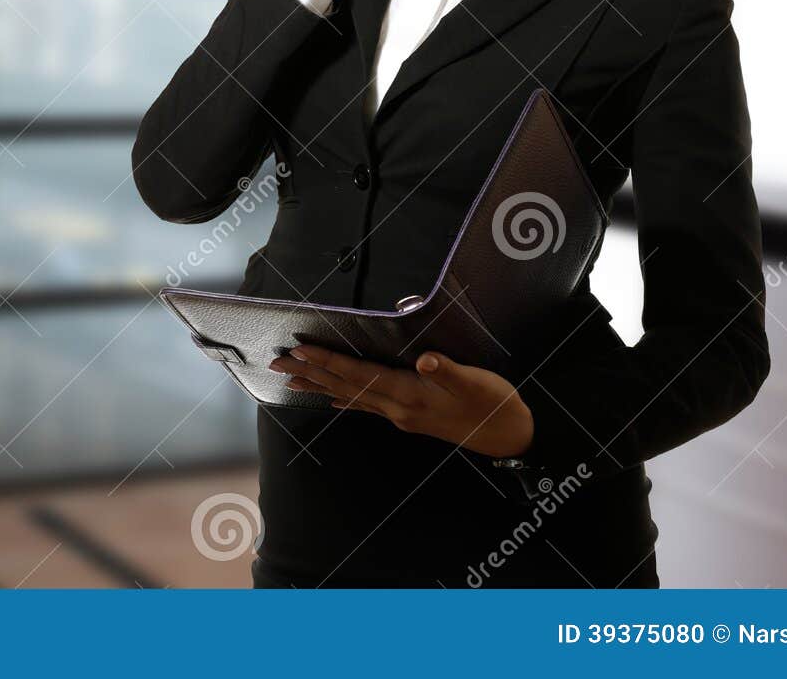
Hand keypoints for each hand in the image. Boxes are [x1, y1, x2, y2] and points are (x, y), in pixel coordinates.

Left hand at [268, 345, 534, 459]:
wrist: (509, 436)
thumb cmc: (493, 403)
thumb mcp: (474, 382)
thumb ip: (447, 370)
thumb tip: (424, 359)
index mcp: (409, 395)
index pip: (358, 375)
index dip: (328, 361)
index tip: (299, 350)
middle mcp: (397, 408)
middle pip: (345, 387)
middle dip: (310, 373)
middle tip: (276, 362)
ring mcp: (400, 415)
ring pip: (351, 396)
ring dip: (320, 385)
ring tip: (290, 379)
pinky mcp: (408, 416)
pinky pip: (367, 406)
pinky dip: (346, 399)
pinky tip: (332, 399)